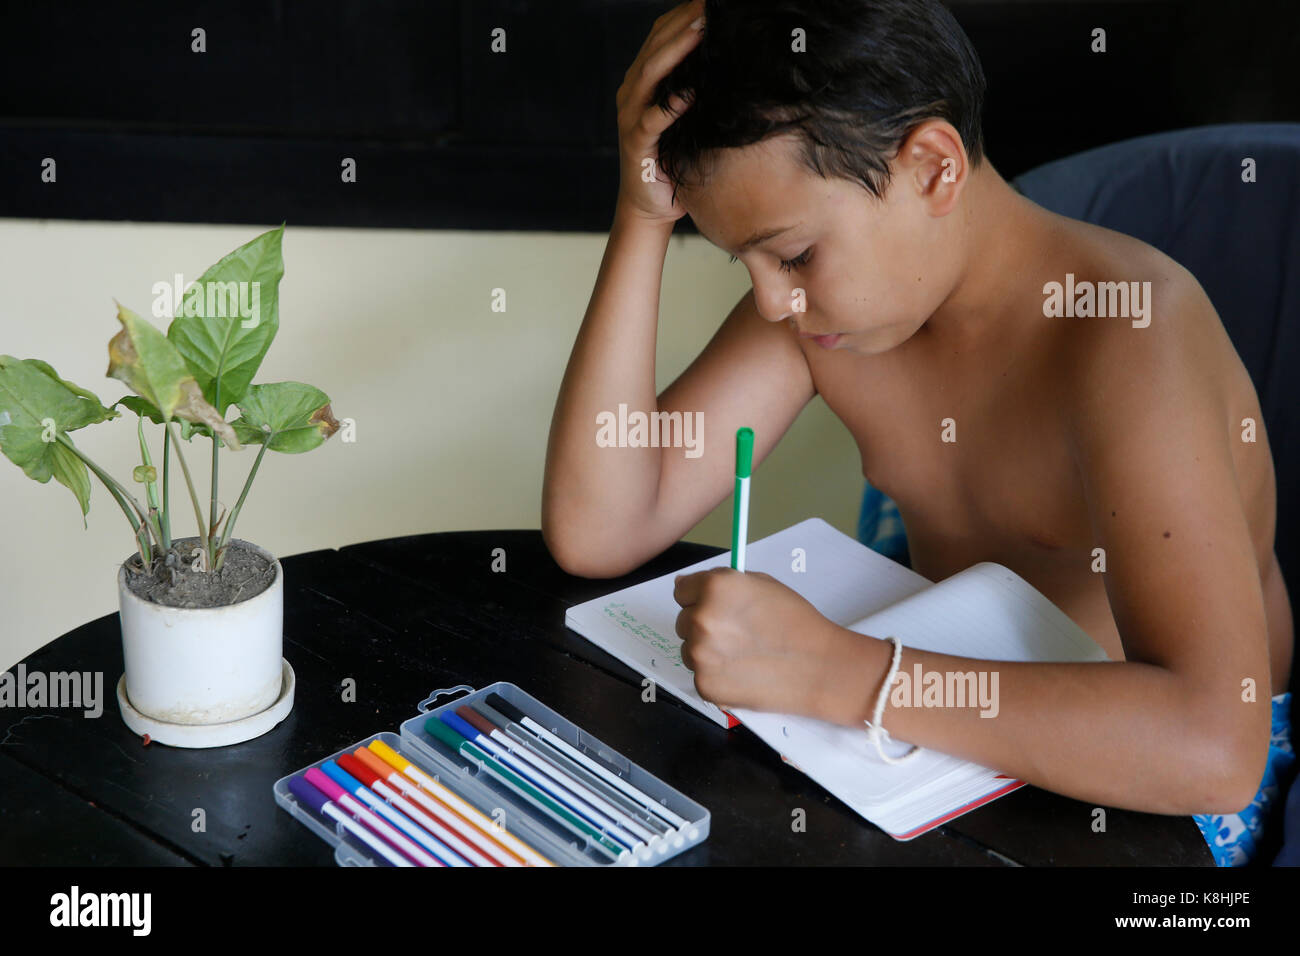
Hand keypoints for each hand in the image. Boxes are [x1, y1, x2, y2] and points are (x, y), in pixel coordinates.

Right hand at [614, 0, 704, 224]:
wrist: (651, 206)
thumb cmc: (673, 160)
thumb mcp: (687, 120)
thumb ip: (697, 92)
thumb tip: (732, 67)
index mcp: (643, 83)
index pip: (660, 38)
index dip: (682, 16)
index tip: (710, 0)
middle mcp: (632, 94)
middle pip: (655, 48)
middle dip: (683, 24)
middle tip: (709, 4)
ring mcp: (631, 117)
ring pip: (651, 75)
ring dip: (676, 51)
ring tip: (701, 32)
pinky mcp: (636, 144)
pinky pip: (651, 120)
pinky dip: (670, 107)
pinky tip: (690, 94)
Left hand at [673, 568, 845, 718]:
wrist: (820, 668)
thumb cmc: (796, 623)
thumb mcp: (762, 584)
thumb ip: (721, 582)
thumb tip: (684, 585)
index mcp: (714, 588)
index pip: (682, 590)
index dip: (700, 598)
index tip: (717, 607)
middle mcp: (701, 619)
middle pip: (682, 621)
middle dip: (704, 625)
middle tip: (737, 633)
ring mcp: (700, 655)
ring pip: (689, 649)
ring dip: (707, 651)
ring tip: (743, 654)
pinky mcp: (705, 685)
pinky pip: (700, 675)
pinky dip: (716, 675)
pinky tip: (743, 672)